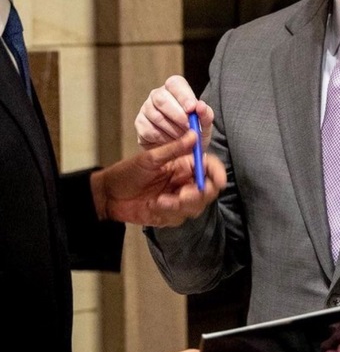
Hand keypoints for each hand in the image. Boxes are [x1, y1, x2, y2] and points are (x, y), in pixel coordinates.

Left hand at [90, 130, 226, 225]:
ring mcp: (178, 199)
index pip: (209, 168)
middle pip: (208, 190)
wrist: (107, 195)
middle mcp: (185, 181)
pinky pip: (180, 217)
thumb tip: (194, 134)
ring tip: (160, 202)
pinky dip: (168, 213)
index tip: (219, 181)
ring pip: (196, 206)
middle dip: (199, 194)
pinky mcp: (171, 214)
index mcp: (184, 165)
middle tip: (183, 194)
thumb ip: (174, 149)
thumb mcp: (149, 158)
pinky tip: (153, 206)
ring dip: (180, 205)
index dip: (218, 173)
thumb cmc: (126, 173)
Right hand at [135, 75, 214, 150]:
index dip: (183, 96)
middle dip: (178, 115)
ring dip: (173, 130)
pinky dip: (164, 139)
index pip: (175, 84)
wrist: (183, 150)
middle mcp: (157, 95)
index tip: (192, 109)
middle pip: (161, 99)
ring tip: (184, 138)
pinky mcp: (140, 123)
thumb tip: (200, 106)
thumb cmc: (195, 131)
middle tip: (189, 128)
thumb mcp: (205, 124)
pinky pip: (149, 130)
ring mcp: (146, 108)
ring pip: (156, 116)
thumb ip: (206, 114)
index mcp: (175, 88)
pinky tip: (172, 143)